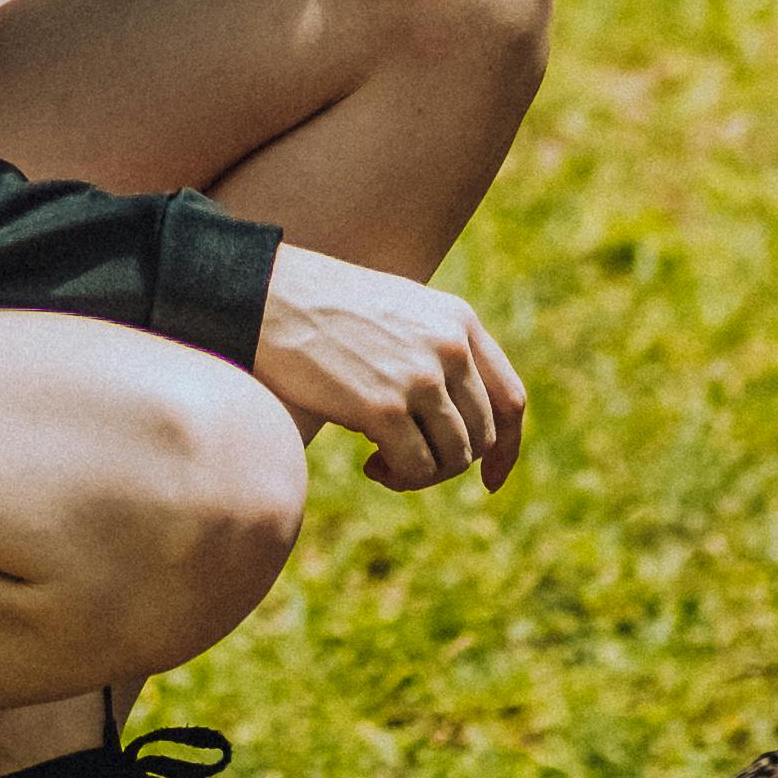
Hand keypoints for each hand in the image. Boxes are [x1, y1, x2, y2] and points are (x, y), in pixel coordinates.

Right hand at [252, 242, 526, 492]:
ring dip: (422, 474)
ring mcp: (420, 377)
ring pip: (454, 457)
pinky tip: (370, 465)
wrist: (267, 298)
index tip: (489, 480)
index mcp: (459, 320)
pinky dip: (400, 478)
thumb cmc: (323, 311)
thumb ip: (437, 350)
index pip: (509, 399)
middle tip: (405, 463)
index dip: (506, 448)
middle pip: (482, 435)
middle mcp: (449, 346)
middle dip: (449, 464)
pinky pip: (417, 468)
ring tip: (383, 462)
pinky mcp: (384, 407)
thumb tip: (458, 421)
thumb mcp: (399, 313)